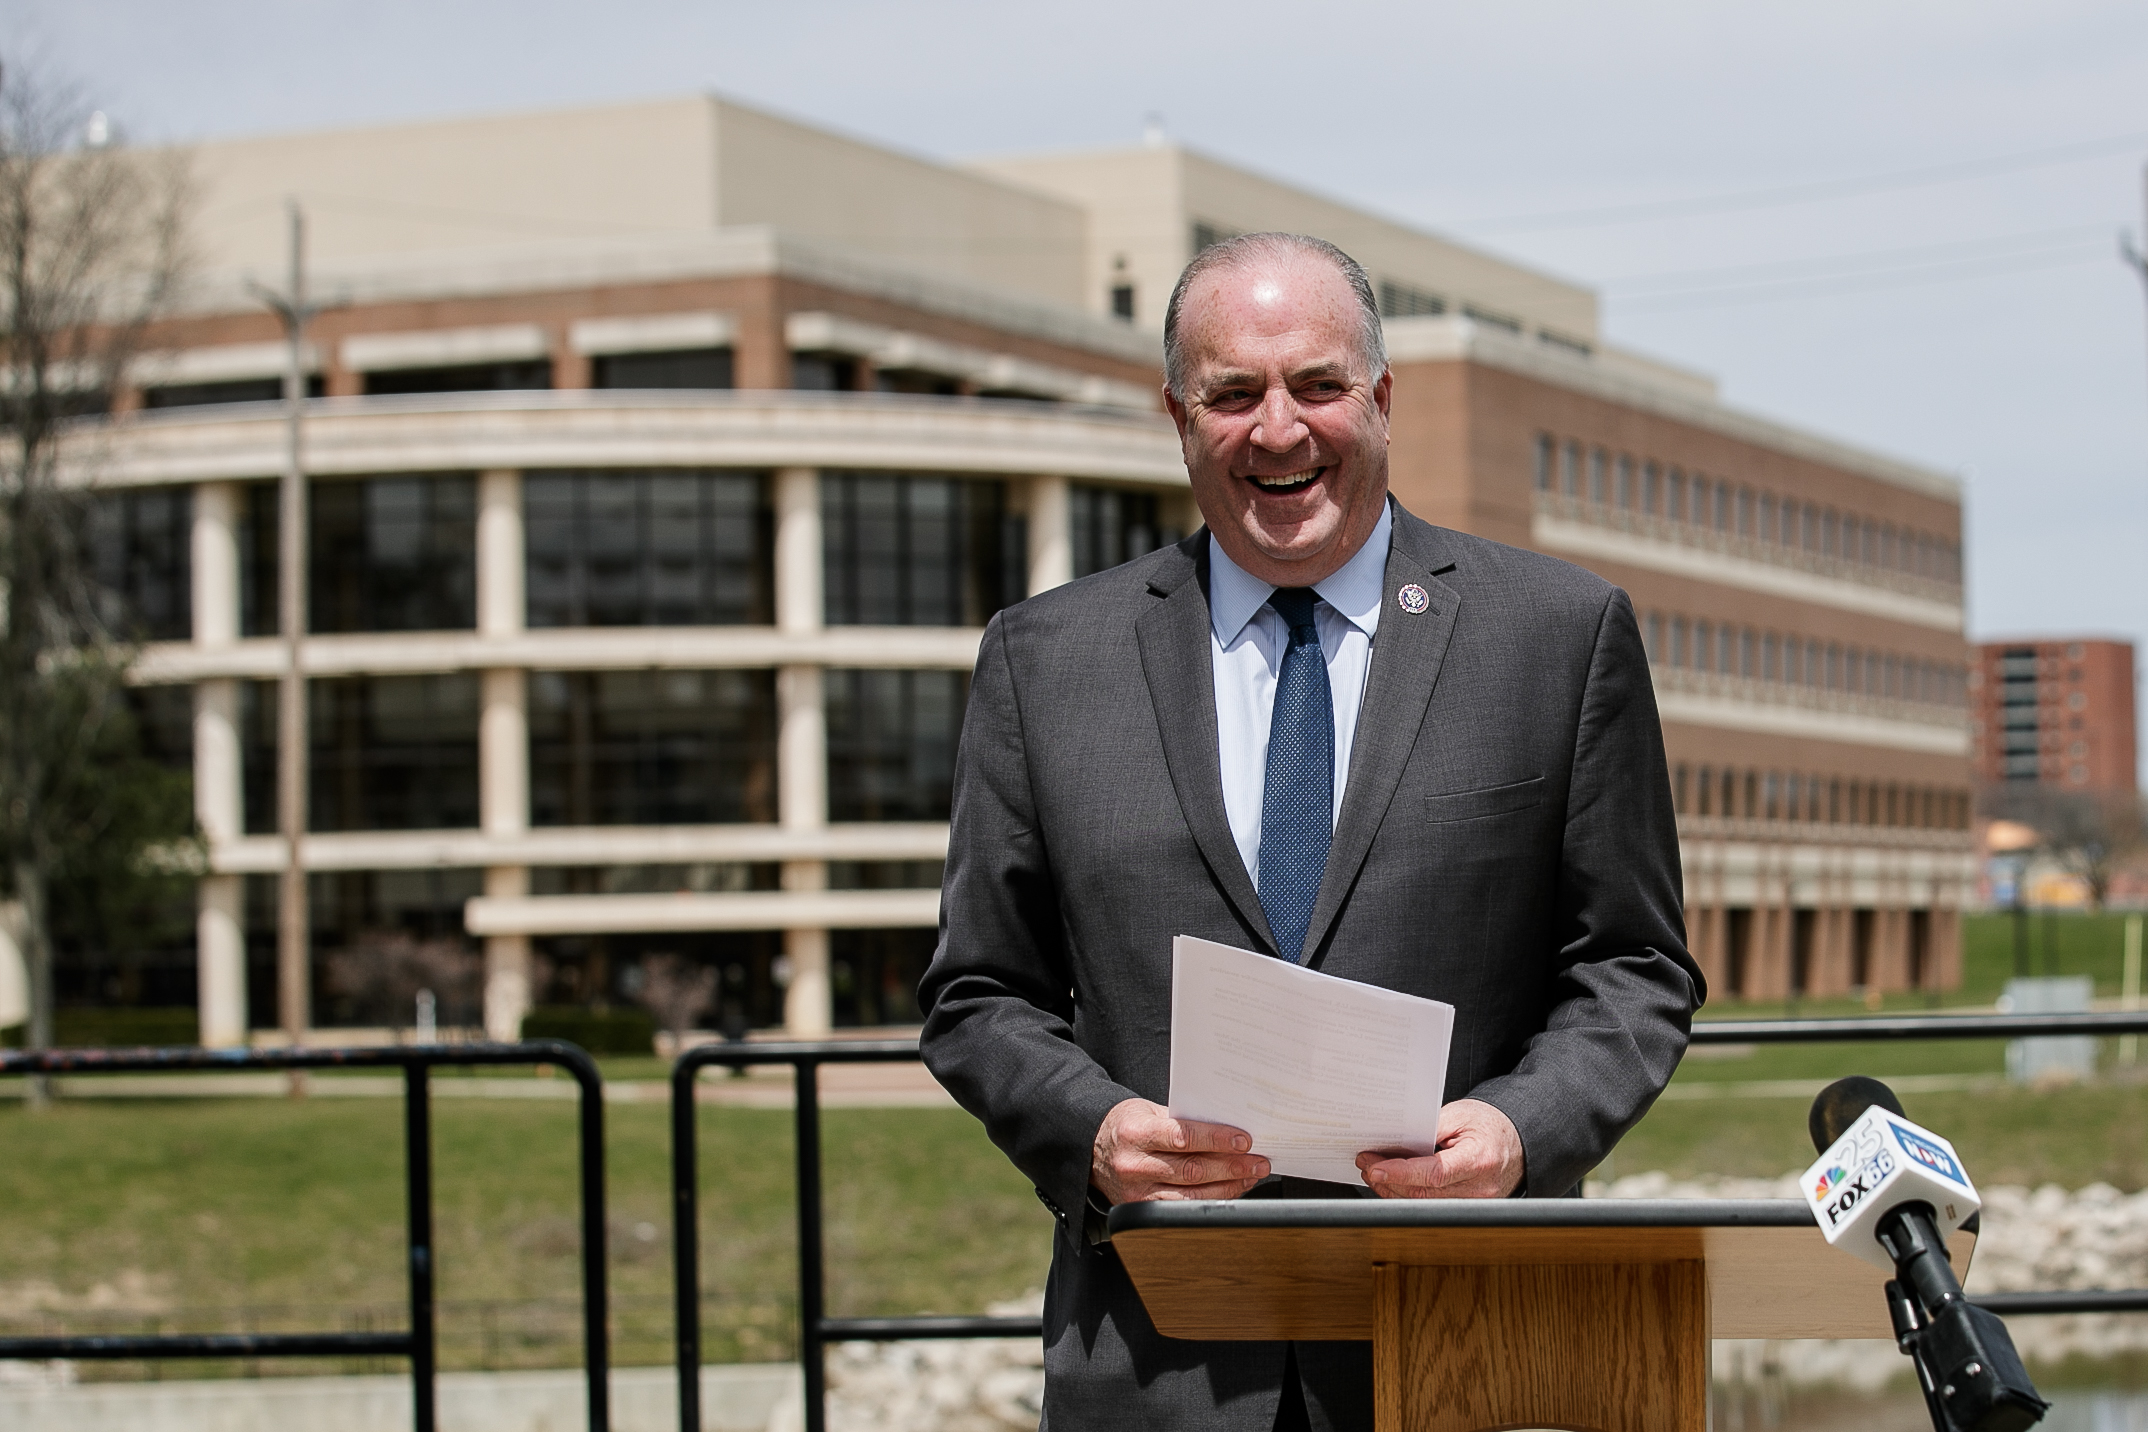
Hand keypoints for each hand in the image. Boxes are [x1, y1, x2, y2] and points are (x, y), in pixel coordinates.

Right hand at [1091, 1098, 1269, 1203]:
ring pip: (1192, 1194)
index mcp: (1136, 1133)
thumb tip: (1228, 1128)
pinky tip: (1230, 1189)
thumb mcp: (1149, 1111)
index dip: (1216, 1140)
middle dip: (1232, 1166)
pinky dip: (1212, 1199)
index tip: (1243, 1140)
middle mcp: (1135, 1165)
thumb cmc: (1127, 1126)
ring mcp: (1137, 1192)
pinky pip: (1185, 1209)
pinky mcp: (1143, 1210)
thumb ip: (1182, 1121)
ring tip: (1251, 1175)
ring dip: (1228, 1185)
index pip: (1182, 1137)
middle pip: (1192, 1169)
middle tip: (1258, 1160)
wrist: (1092, 1149)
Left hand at [1355, 1098, 1523, 1198]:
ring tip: (1374, 1171)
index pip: (1434, 1174)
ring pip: (1424, 1203)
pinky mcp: (1468, 1208)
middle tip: (1366, 1163)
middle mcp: (1480, 1188)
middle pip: (1424, 1193)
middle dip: (1388, 1179)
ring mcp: (1475, 1203)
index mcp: (1480, 1160)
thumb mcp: (1461, 1114)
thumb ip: (1430, 1127)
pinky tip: (1394, 1182)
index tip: (1375, 1167)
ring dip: (1394, 1189)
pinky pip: (1432, 1204)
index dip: (1401, 1173)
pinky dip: (1410, 1194)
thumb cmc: (1491, 1125)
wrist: (1518, 1142)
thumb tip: (1396, 1141)